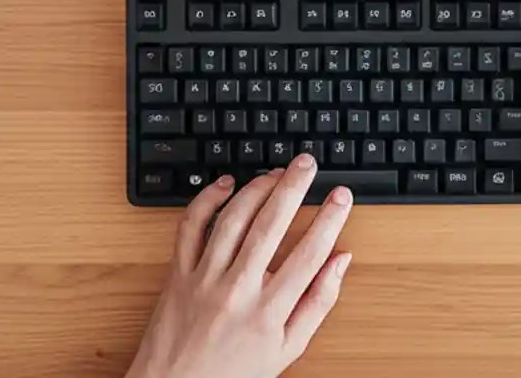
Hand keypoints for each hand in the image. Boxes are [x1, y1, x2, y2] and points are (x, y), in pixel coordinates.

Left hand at [126, 155, 353, 377]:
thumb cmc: (233, 374)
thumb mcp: (288, 349)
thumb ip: (318, 303)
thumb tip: (340, 262)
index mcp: (268, 311)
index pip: (308, 253)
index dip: (330, 219)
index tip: (342, 196)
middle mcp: (236, 289)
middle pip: (271, 225)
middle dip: (294, 187)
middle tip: (308, 164)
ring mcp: (204, 278)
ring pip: (233, 218)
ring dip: (257, 187)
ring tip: (276, 172)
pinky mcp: (178, 273)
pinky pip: (190, 226)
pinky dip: (206, 199)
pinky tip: (226, 184)